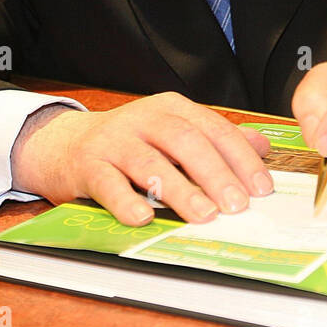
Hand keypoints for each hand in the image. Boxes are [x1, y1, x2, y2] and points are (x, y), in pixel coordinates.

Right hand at [10, 93, 272, 225]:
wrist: (63, 143)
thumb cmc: (129, 143)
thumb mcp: (173, 132)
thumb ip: (215, 139)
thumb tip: (263, 146)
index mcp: (172, 108)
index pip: (215, 130)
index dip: (241, 158)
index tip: (261, 188)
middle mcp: (145, 119)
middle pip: (186, 143)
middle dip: (216, 175)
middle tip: (237, 205)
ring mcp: (114, 140)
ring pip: (151, 163)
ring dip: (180, 191)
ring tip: (204, 215)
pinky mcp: (87, 164)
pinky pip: (108, 183)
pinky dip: (126, 201)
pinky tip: (143, 218)